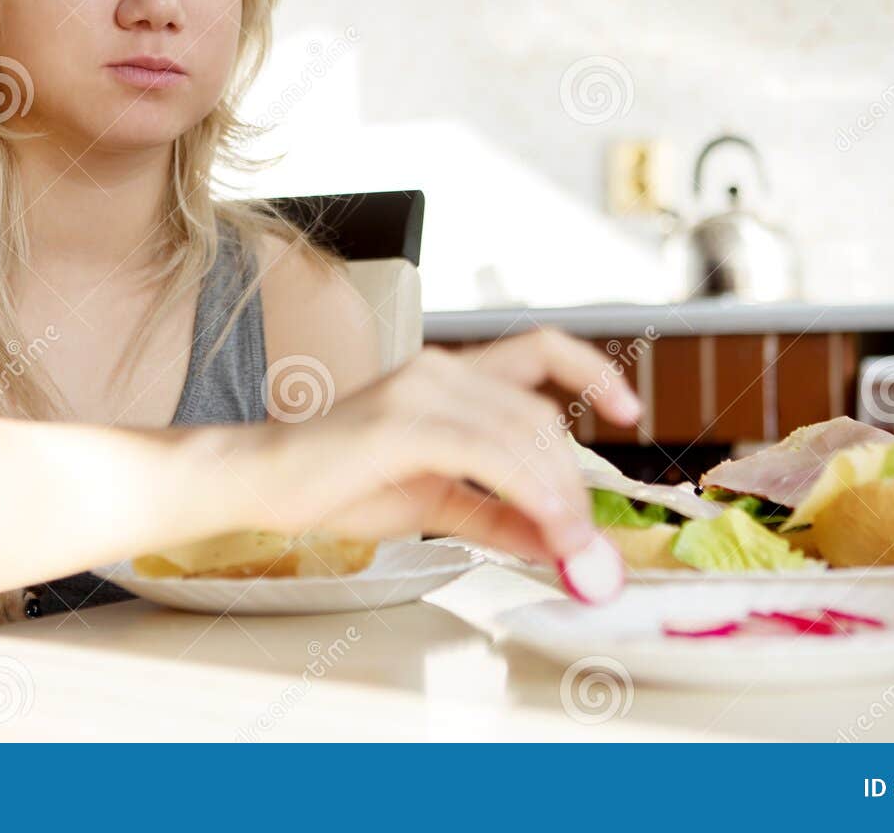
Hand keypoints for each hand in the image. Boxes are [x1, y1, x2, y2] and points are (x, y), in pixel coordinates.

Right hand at [249, 327, 640, 598]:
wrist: (262, 483)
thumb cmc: (338, 483)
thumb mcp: (435, 503)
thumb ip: (499, 517)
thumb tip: (560, 543)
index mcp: (449, 377)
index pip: (539, 349)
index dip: (592, 370)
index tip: (630, 411)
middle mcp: (440, 371)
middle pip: (540, 414)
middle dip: (576, 479)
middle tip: (588, 539)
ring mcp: (420, 391)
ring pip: (524, 432)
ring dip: (560, 493)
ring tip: (573, 544)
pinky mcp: (401, 423)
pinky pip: (487, 451)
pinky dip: (528, 488)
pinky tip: (545, 524)